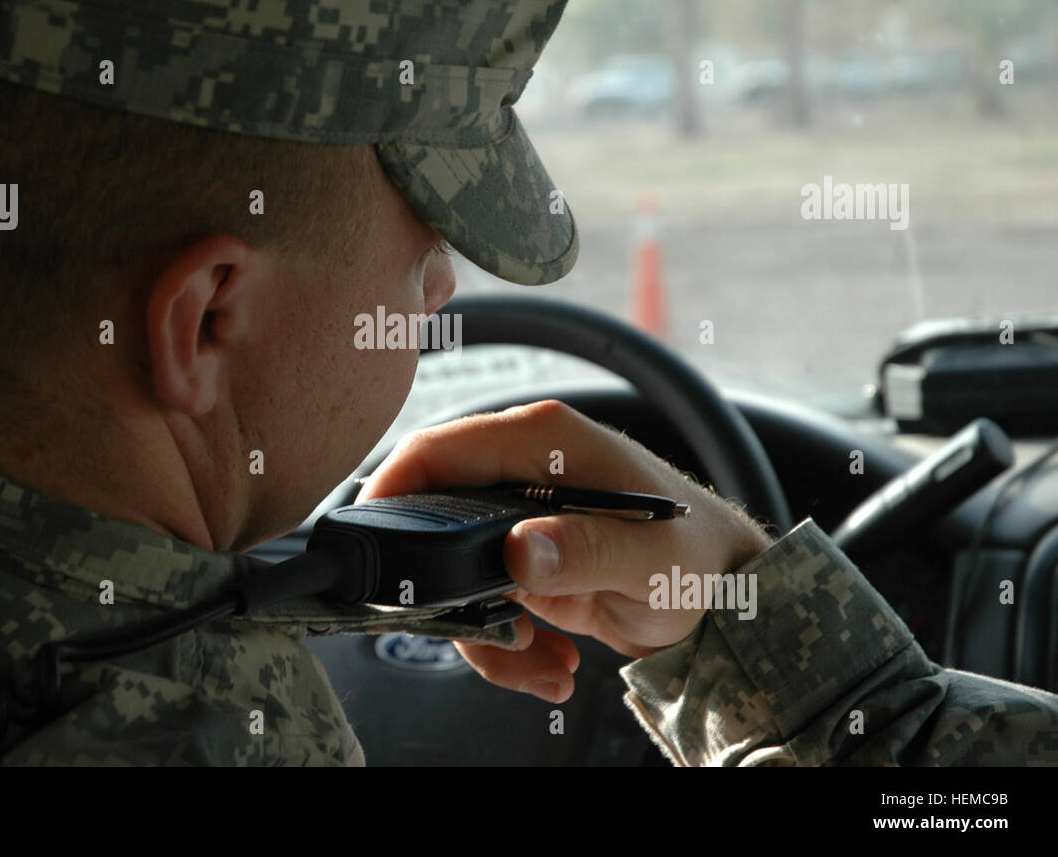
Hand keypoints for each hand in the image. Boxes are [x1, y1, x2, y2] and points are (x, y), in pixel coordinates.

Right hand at [357, 400, 773, 703]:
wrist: (729, 595)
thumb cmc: (702, 558)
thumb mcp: (649, 559)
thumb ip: (584, 550)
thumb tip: (517, 550)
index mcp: (544, 442)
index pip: (438, 449)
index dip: (391, 492)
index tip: (374, 551)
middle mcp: (523, 470)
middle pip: (431, 518)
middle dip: (444, 591)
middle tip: (485, 634)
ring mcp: (519, 516)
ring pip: (450, 573)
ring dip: (481, 631)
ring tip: (538, 662)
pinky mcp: (523, 558)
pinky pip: (480, 602)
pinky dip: (502, 642)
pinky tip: (550, 661)